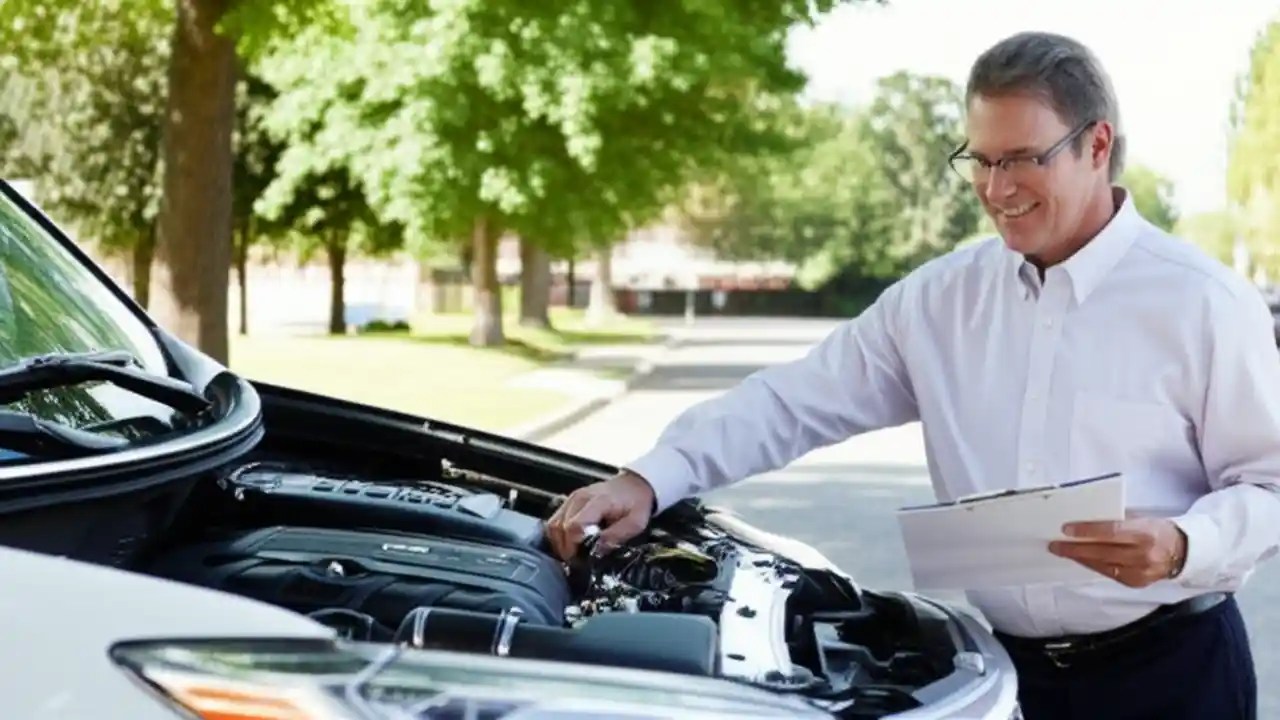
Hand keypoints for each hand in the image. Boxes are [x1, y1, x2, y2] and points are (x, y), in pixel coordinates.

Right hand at [545, 470, 655, 561]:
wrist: (634, 485)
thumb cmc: (636, 503)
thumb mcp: (635, 523)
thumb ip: (615, 537)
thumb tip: (596, 552)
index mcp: (598, 501)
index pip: (574, 526)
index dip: (575, 546)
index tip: (582, 559)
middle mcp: (580, 498)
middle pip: (560, 527)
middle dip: (566, 548)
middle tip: (578, 562)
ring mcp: (572, 499)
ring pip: (553, 525)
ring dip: (560, 543)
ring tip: (574, 555)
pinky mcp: (569, 502)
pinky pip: (555, 521)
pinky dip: (558, 536)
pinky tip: (570, 544)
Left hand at [1049, 518, 1187, 587]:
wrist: (1182, 552)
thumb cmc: (1157, 529)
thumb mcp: (1141, 519)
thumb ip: (1118, 522)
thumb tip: (1086, 520)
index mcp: (1145, 533)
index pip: (1110, 532)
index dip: (1086, 531)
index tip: (1066, 529)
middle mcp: (1143, 555)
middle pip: (1102, 552)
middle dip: (1075, 548)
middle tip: (1054, 544)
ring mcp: (1140, 572)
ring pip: (1102, 565)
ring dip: (1080, 558)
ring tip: (1062, 551)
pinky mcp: (1136, 583)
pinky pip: (1108, 574)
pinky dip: (1093, 566)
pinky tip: (1081, 560)